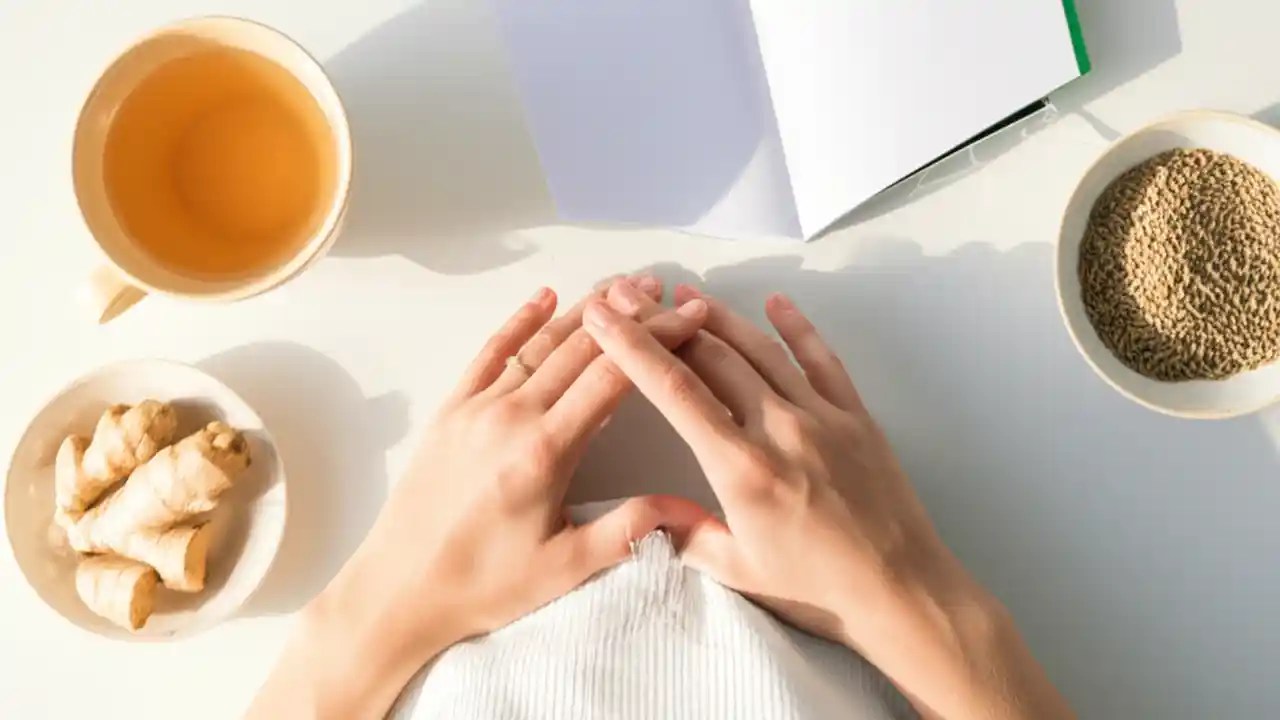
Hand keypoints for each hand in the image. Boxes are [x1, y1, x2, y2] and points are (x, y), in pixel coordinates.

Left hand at [249, 277, 710, 719]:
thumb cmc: (484, 585)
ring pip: (539, 343)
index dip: (656, 340)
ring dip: (582, 310)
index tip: (691, 317)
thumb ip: (628, 531)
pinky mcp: (450, 411)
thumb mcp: (564, 569)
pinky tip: (543, 297)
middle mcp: (512, 415)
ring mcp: (477, 407)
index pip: (613, 375)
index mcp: (546, 450)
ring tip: (621, 285)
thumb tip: (690, 506)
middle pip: (581, 348)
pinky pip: (489, 353)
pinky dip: (518, 322)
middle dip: (628, 315)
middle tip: (666, 290)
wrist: (400, 590)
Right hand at [582, 286, 1071, 719]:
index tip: (604, 318)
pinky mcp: (856, 416)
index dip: (633, 348)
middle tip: (631, 300)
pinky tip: (776, 302)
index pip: (675, 392)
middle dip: (664, 324)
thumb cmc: (817, 589)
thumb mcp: (737, 571)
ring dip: (719, 317)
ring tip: (685, 295)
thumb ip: (686, 532)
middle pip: (712, 357)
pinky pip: (822, 359)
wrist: (901, 590)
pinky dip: (797, 327)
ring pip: (761, 349)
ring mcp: (822, 415)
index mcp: (742, 468)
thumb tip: (645, 511)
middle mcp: (780, 428)